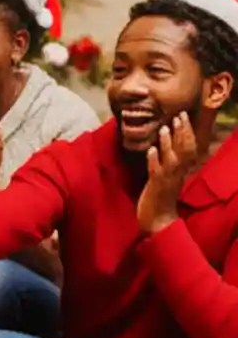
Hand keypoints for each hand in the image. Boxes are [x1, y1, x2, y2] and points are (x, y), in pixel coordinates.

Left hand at [137, 113, 198, 233]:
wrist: (159, 222)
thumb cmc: (160, 198)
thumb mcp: (165, 178)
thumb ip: (166, 163)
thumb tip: (162, 147)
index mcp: (181, 171)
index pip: (188, 148)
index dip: (187, 132)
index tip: (183, 116)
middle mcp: (177, 173)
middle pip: (184, 150)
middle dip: (182, 133)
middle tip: (179, 116)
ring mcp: (167, 180)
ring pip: (171, 159)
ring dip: (167, 144)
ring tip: (164, 129)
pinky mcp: (156, 187)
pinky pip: (156, 172)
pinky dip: (154, 160)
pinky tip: (150, 150)